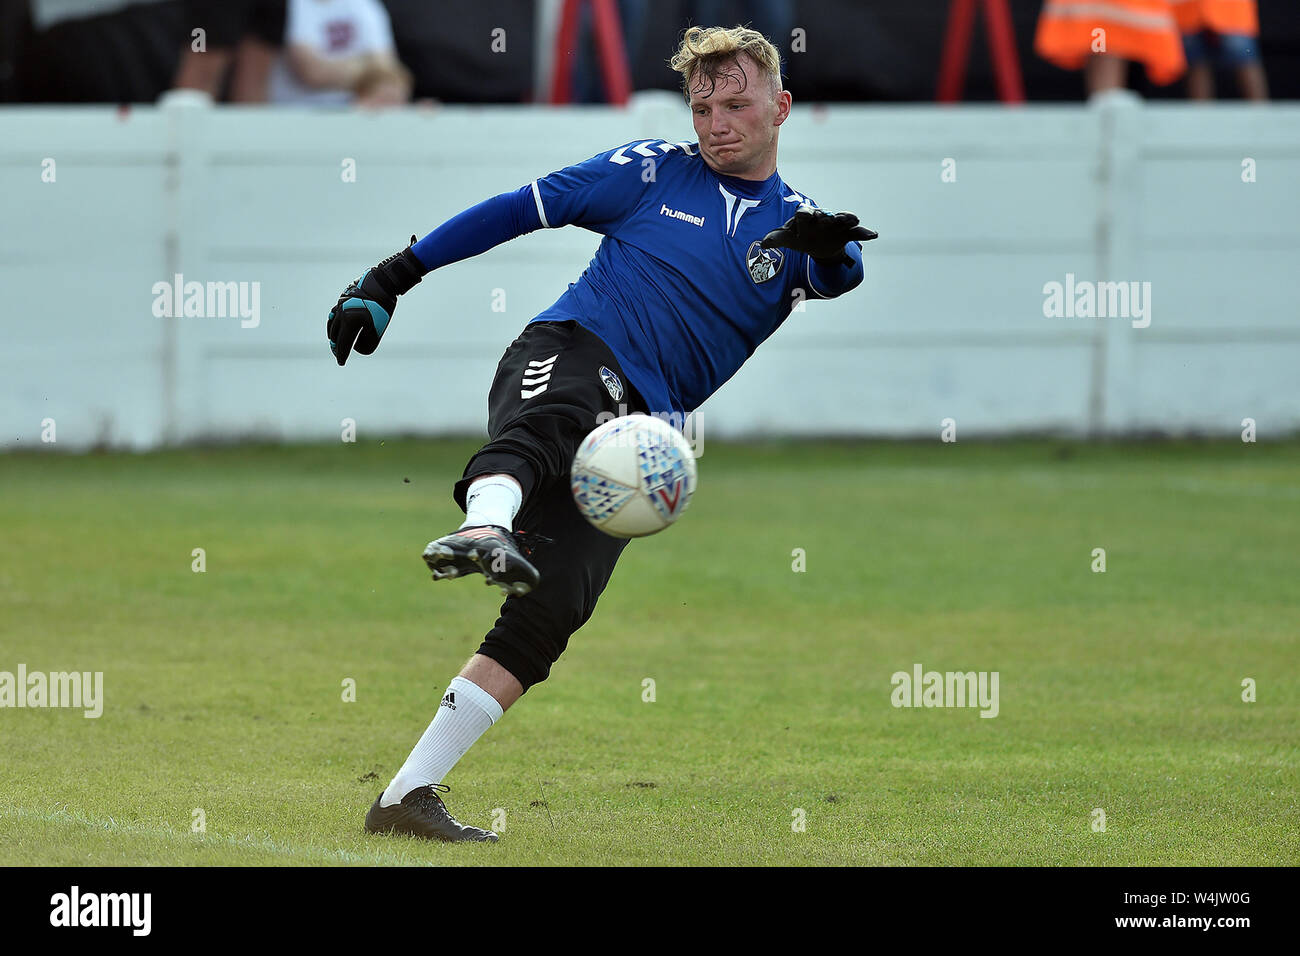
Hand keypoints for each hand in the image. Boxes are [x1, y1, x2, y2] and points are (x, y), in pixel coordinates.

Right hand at [327, 241, 424, 364]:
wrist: (381, 283)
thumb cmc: (382, 308)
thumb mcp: (377, 330)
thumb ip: (368, 343)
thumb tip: (356, 348)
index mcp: (350, 322)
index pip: (344, 343)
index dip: (342, 355)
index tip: (341, 363)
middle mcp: (341, 314)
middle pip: (335, 336)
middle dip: (336, 347)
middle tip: (338, 355)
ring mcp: (340, 306)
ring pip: (332, 324)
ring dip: (333, 335)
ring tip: (334, 343)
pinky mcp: (342, 299)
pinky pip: (334, 314)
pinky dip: (333, 323)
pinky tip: (336, 326)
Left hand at [760, 204, 876, 264]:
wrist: (816, 244)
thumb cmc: (799, 237)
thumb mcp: (787, 238)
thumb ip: (776, 239)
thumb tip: (763, 243)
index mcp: (805, 217)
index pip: (803, 214)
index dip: (802, 216)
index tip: (802, 217)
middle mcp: (822, 218)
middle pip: (824, 214)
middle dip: (826, 216)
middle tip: (827, 217)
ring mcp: (835, 225)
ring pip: (842, 219)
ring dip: (847, 219)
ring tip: (854, 220)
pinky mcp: (847, 233)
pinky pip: (857, 232)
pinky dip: (865, 233)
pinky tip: (873, 235)